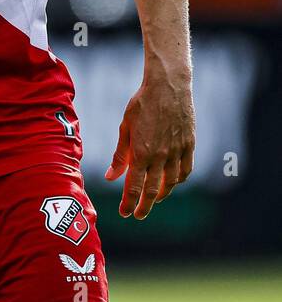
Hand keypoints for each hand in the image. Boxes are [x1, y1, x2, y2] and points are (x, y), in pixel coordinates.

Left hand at [105, 75, 194, 218]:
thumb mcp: (125, 128)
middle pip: (153, 191)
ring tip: (153, 201)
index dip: (129, 203)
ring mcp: (177, 152)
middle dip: (144, 206)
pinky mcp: (190, 146)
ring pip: (171, 183)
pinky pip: (186, 170)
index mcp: (141, 153)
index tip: (124, 213)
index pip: (134, 187)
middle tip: (138, 215)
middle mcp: (161, 156)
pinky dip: (178, 181)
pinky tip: (172, 184)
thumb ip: (120, 155)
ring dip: (162, 196)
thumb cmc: (141, 104)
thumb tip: (111, 177)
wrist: (168, 87)